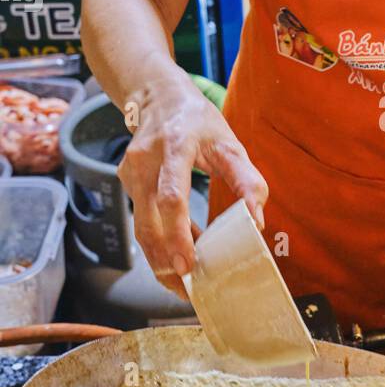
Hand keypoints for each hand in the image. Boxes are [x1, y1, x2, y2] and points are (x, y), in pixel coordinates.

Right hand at [118, 70, 268, 297]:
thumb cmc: (199, 123)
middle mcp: (145, 160)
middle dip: (167, 260)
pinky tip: (181, 252)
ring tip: (185, 281)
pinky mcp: (125, 182)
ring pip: (141, 229)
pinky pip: (142, 220)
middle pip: (148, 222)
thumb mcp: (231, 144)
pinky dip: (161, 241)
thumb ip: (247, 181)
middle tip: (188, 288)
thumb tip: (256, 222)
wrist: (159, 98)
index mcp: (174, 146)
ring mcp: (130, 172)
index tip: (188, 263)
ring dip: (162, 258)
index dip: (178, 233)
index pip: (171, 196)